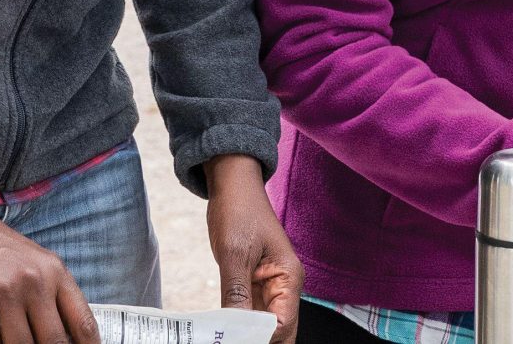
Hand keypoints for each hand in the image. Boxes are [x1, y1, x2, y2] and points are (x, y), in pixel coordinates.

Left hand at [205, 154, 302, 343]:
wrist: (232, 183)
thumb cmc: (237, 209)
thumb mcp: (234, 252)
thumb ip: (236, 293)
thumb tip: (234, 330)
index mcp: (289, 278)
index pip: (281, 324)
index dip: (260, 337)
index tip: (234, 338)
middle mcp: (284, 286)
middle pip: (277, 330)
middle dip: (256, 338)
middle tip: (228, 338)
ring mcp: (270, 285)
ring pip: (263, 324)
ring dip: (246, 332)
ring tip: (224, 333)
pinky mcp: (254, 282)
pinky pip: (250, 311)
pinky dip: (239, 321)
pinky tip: (223, 326)